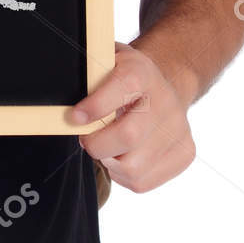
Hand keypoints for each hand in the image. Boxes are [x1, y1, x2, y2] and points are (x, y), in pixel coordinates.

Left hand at [68, 40, 195, 193]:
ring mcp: (178, 130)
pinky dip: (123, 175)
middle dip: (97, 145)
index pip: (124, 87)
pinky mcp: (184, 154)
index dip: (96, 106)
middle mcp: (165, 101)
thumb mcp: (107, 61)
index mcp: (142, 73)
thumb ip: (87, 73)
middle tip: (86, 140)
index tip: (74, 117)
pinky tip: (123, 157)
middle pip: (129, 135)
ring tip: (106, 148)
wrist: (167, 85)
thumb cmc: (125, 77)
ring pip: (133, 167)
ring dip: (110, 162)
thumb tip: (59, 87)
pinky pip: (142, 182)